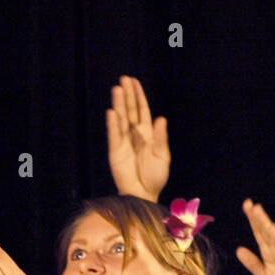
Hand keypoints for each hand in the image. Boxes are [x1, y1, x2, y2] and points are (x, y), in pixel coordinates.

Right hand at [106, 76, 169, 200]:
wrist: (144, 194)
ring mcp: (124, 142)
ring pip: (121, 119)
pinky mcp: (115, 152)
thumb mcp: (163, 157)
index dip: (138, 96)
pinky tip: (112, 112)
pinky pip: (114, 135)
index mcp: (148, 134)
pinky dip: (113, 124)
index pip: (142, 110)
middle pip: (130, 111)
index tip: (134, 82)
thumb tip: (160, 118)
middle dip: (128, 95)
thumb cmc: (156, 177)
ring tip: (117, 90)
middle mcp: (134, 135)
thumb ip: (161, 138)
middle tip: (124, 79)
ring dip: (119, 105)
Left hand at [235, 200, 274, 274]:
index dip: (252, 221)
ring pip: (273, 235)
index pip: (259, 234)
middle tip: (247, 203)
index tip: (246, 206)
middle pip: (264, 231)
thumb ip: (253, 264)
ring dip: (265, 223)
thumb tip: (239, 249)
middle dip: (256, 217)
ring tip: (257, 210)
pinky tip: (270, 228)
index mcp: (268, 254)